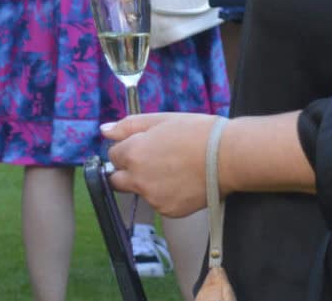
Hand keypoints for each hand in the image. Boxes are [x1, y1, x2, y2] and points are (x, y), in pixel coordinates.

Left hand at [103, 111, 217, 217]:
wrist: (228, 157)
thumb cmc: (196, 133)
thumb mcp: (160, 120)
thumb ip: (128, 126)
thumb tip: (104, 131)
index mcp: (133, 154)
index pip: (113, 156)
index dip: (126, 148)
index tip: (143, 145)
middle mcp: (138, 180)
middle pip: (117, 181)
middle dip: (127, 171)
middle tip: (152, 160)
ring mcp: (153, 198)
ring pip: (140, 191)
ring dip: (148, 182)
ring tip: (175, 167)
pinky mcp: (169, 211)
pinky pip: (158, 203)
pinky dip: (165, 194)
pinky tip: (183, 180)